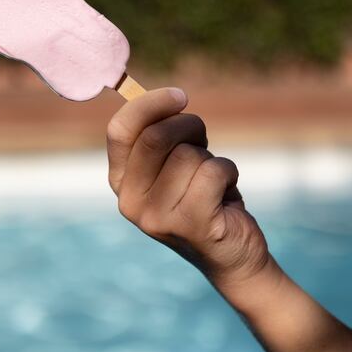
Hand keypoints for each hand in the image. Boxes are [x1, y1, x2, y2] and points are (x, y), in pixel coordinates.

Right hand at [106, 88, 269, 288]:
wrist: (232, 255)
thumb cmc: (203, 198)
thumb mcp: (173, 166)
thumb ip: (159, 137)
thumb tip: (160, 97)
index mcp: (120, 181)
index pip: (119, 131)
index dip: (148, 105)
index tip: (178, 96)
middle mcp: (130, 201)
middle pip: (154, 137)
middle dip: (187, 124)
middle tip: (202, 134)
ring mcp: (157, 217)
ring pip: (188, 155)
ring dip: (210, 157)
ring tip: (212, 180)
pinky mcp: (191, 225)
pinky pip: (213, 172)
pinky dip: (228, 172)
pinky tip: (226, 193)